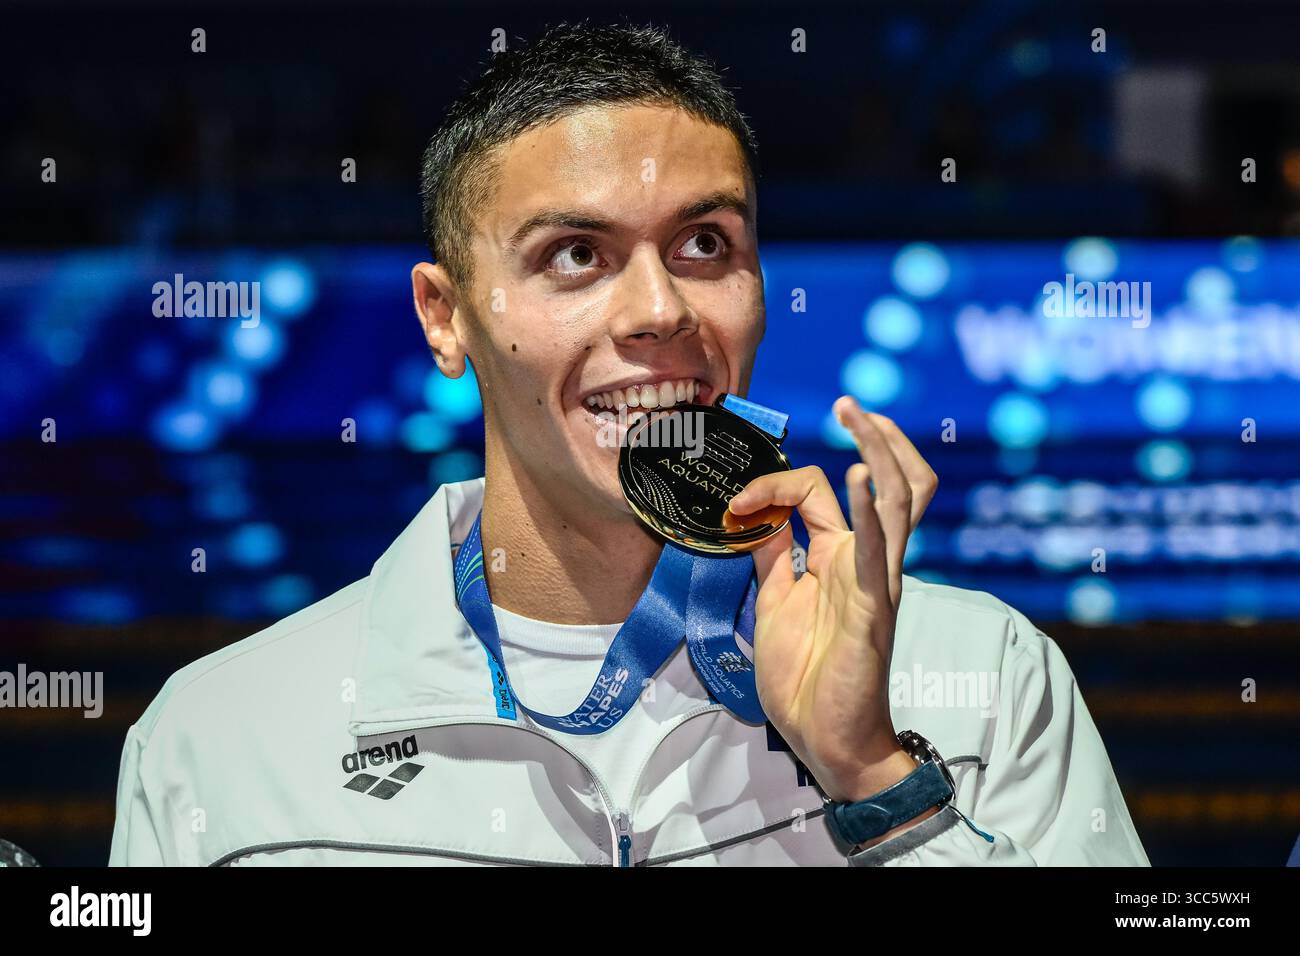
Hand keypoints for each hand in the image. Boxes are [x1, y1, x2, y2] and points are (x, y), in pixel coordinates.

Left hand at [728, 395, 937, 803]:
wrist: (826, 740)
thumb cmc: (806, 678)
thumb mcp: (773, 603)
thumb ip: (769, 557)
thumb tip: (752, 517)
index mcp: (840, 558)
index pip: (820, 494)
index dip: (774, 485)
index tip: (733, 506)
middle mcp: (865, 562)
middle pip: (888, 482)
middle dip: (874, 436)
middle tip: (849, 404)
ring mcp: (874, 582)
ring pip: (895, 502)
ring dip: (879, 453)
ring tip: (861, 416)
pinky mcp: (873, 610)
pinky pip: (874, 553)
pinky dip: (867, 512)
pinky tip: (859, 478)